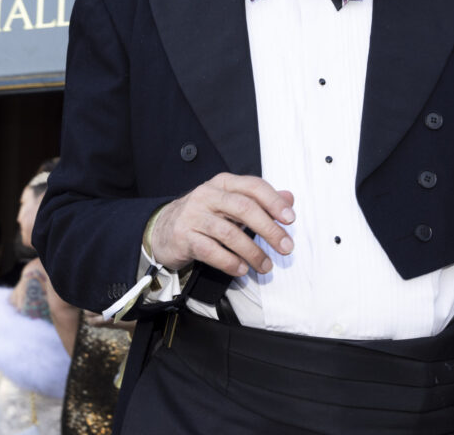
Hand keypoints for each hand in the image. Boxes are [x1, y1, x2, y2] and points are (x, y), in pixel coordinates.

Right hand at [148, 173, 294, 275]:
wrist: (163, 229)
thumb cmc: (204, 215)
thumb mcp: (230, 203)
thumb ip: (260, 200)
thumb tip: (289, 198)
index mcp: (223, 183)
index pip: (253, 187)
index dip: (274, 202)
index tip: (290, 219)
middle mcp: (208, 195)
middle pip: (244, 208)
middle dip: (269, 229)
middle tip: (285, 247)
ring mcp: (194, 216)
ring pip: (229, 233)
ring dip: (252, 252)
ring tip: (265, 266)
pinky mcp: (184, 237)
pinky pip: (211, 251)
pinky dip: (229, 262)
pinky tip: (241, 269)